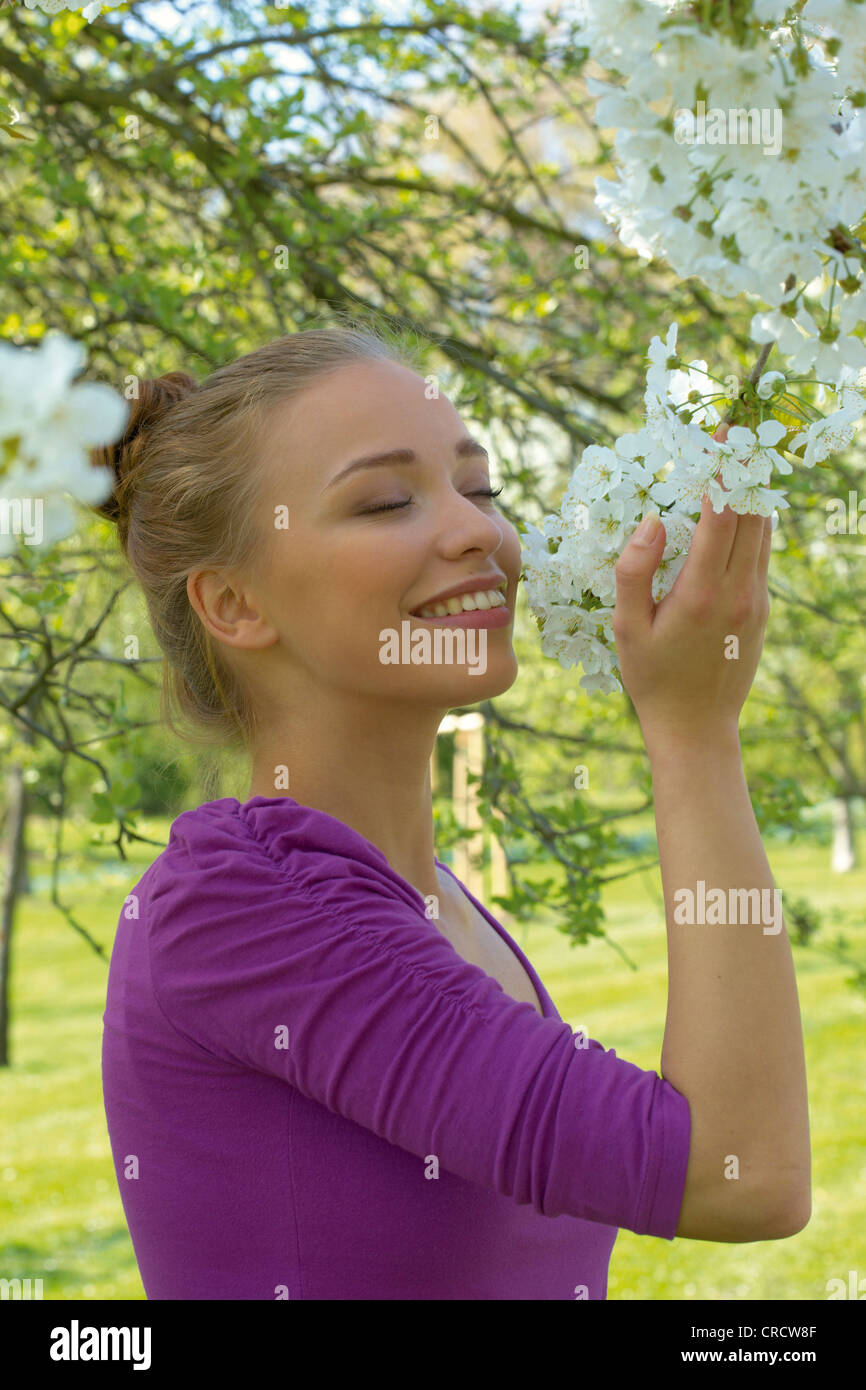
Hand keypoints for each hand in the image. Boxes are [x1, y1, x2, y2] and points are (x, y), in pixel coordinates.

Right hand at [612, 423, 771, 745]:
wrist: (696, 726)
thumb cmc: (652, 678)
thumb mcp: (627, 628)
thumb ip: (635, 571)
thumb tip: (654, 521)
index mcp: (703, 592)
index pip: (722, 514)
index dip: (723, 468)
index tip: (721, 432)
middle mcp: (739, 591)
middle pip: (751, 512)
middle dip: (741, 467)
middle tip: (731, 430)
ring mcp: (757, 599)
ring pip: (764, 530)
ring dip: (751, 491)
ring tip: (735, 457)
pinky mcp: (762, 608)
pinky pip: (763, 552)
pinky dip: (753, 521)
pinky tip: (738, 506)